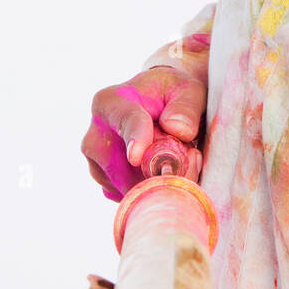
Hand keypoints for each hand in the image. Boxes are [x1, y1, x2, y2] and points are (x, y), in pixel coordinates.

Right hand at [81, 36, 208, 199]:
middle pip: (124, 167)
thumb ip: (187, 105)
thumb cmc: (174, 95)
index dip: (134, 140)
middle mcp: (96, 136)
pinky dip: (154, 192)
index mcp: (110, 103)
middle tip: (193, 157)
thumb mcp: (188, 90)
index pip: (125, 123)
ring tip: (182, 160)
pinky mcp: (107, 185)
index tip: (137, 157)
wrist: (162, 108)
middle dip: (161, 170)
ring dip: (160, 182)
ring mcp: (97, 164)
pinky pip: (132, 198)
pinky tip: (166, 172)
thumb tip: (177, 128)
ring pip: (130, 187)